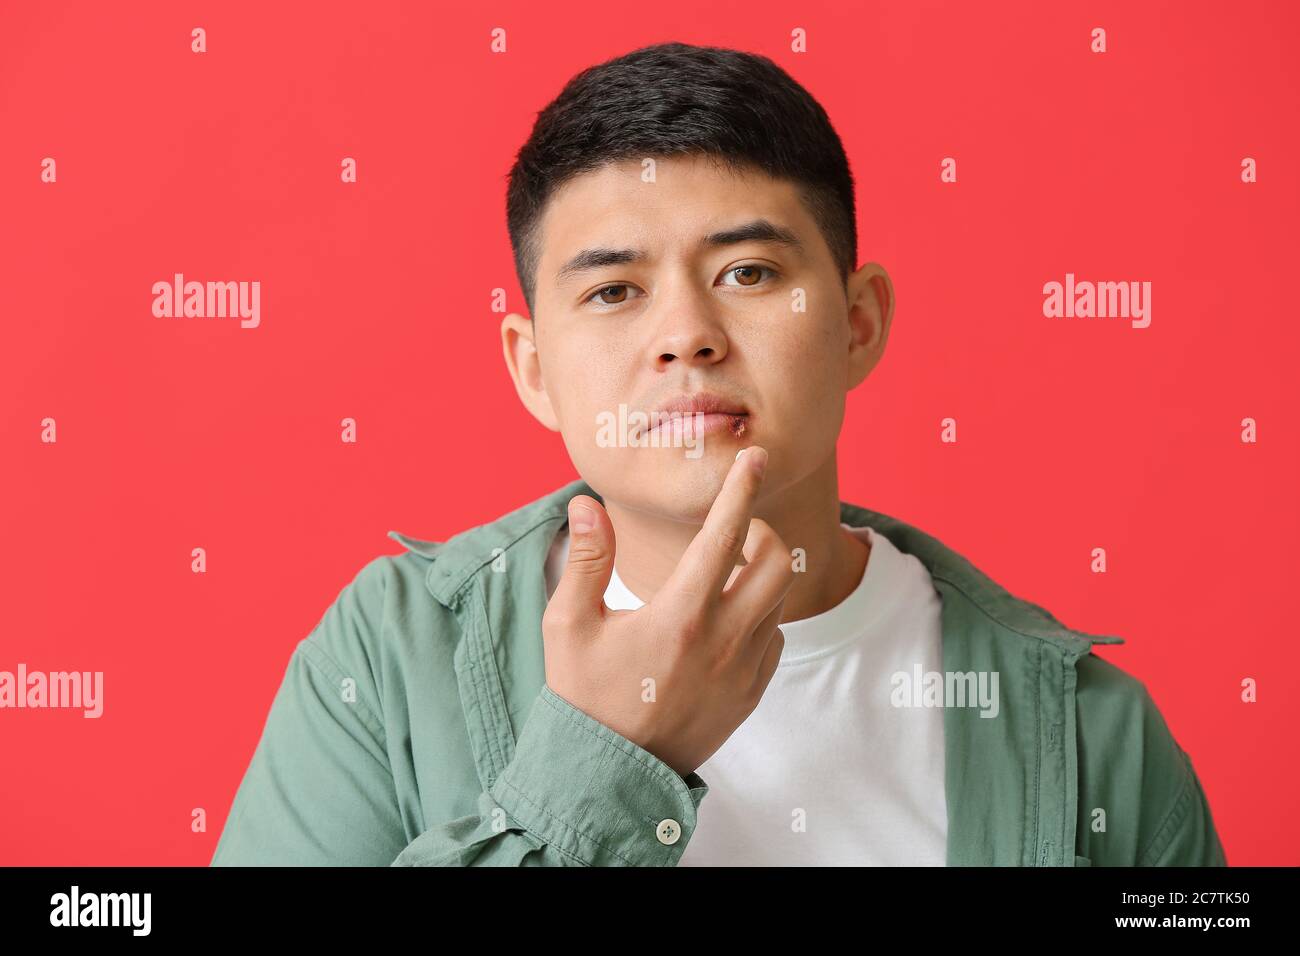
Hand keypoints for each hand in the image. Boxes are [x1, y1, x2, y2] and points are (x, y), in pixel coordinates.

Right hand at [542, 446, 793, 777]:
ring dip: (760, 575)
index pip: (725, 535)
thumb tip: (588, 505)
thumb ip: (584, 560)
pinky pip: (774, 640)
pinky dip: (760, 618)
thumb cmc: (583, 697)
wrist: (609, 777)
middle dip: (762, 532)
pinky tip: (724, 621)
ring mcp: (743, 672)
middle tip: (732, 532)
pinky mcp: (751, 696)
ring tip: (723, 574)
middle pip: (779, 562)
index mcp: (680, 616)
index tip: (753, 459)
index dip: (741, 489)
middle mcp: (723, 641)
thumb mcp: (568, 626)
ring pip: (779, 600)